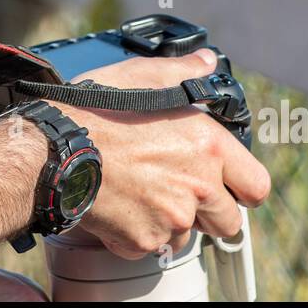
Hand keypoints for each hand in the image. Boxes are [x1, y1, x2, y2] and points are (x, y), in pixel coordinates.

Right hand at [68, 49, 269, 259]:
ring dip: (170, 220)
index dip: (243, 187)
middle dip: (208, 210)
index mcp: (209, 147)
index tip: (229, 186)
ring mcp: (171, 219)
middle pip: (227, 221)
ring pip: (186, 233)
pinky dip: (139, 230)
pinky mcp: (143, 241)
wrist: (51, 151)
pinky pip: (150, 244)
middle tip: (176, 187)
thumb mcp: (142, 75)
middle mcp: (197, 187)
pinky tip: (120, 203)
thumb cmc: (93, 111)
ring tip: (139, 190)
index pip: (256, 186)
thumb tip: (205, 63)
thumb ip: (183, 72)